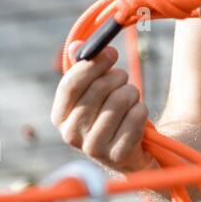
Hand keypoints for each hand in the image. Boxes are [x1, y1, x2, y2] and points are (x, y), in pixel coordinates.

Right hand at [50, 43, 156, 173]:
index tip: (111, 52)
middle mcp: (71, 135)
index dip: (93, 65)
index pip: (71, 85)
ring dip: (131, 92)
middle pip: (98, 90)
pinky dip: (141, 109)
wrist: (126, 152)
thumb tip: (77, 46)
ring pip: (119, 101)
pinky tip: (137, 113)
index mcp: (59, 116)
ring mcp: (93, 148)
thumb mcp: (92, 92)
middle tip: (123, 76)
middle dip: (117, 76)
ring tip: (130, 96)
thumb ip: (84, 68)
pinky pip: (136, 117)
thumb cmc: (106, 114)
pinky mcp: (117, 155)